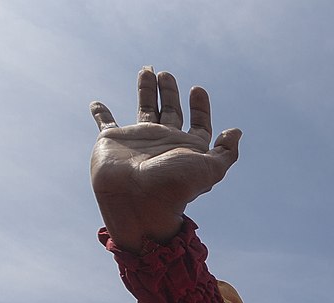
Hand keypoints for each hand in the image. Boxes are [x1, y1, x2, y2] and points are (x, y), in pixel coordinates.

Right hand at [90, 68, 240, 251]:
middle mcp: (165, 142)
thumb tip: (236, 131)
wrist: (138, 202)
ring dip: (146, 91)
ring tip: (148, 70)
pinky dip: (101, 114)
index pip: (199, 124)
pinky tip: (97, 103)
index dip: (201, 108)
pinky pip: (105, 124)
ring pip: (144, 109)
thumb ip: (226, 151)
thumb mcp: (210, 170)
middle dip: (171, 92)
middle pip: (171, 111)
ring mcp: (139, 140)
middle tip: (168, 74)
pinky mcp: (113, 141)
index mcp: (188, 148)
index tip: (198, 90)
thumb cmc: (175, 187)